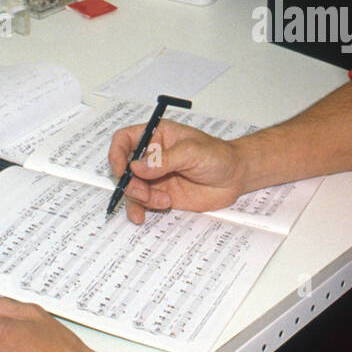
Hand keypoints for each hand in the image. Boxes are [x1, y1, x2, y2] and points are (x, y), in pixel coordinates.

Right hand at [108, 119, 245, 223]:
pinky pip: (141, 203)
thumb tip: (136, 167)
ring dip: (139, 199)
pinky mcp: (160, 195)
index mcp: (157, 136)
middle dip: (130, 183)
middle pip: (124, 168)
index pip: (124, 140)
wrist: (235, 177)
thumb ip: (165, 159)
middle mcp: (151, 156)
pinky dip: (139, 210)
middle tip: (144, 192)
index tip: (121, 170)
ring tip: (162, 201)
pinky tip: (145, 215)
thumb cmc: (218, 156)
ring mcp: (155, 177)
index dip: (117, 153)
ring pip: (131, 188)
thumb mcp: (193, 151)